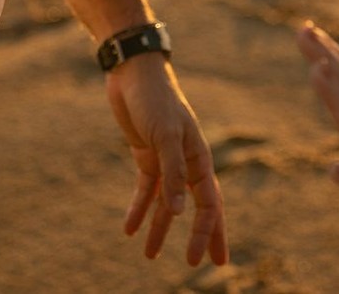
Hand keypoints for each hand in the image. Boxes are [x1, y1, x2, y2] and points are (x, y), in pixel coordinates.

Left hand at [105, 54, 226, 266]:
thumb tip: (182, 212)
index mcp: (199, 156)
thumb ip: (173, 173)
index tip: (198, 261)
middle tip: (201, 265)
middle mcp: (186, 161)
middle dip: (200, 236)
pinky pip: (146, 189)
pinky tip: (129, 229)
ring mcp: (167, 159)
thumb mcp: (164, 136)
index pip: (209, 202)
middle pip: (196, 206)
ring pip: (167, 203)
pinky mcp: (146, 154)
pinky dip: (139, 209)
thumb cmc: (155, 100)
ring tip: (150, 256)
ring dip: (160, 228)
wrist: (133, 74)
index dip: (206, 232)